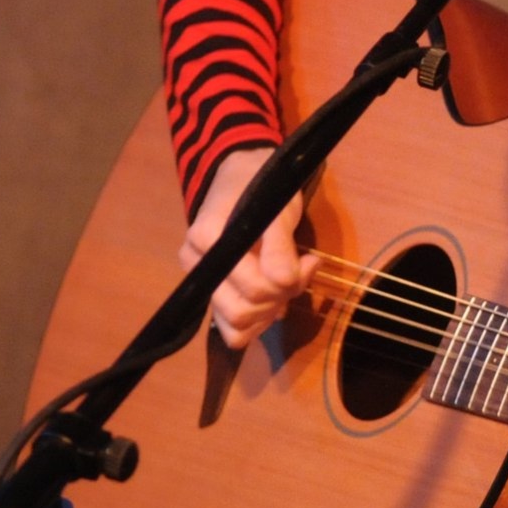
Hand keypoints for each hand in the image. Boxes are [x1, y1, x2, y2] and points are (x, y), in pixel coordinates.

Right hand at [180, 147, 317, 348]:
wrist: (239, 178)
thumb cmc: (260, 188)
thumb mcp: (278, 206)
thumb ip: (280, 244)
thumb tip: (285, 280)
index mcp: (207, 239)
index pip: (253, 285)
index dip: (289, 280)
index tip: (310, 259)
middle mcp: (197, 266)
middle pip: (242, 312)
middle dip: (281, 297)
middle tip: (301, 272)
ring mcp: (202, 283)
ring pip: (236, 326)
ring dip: (271, 311)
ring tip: (288, 284)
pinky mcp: (212, 295)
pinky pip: (232, 330)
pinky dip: (258, 322)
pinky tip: (275, 299)